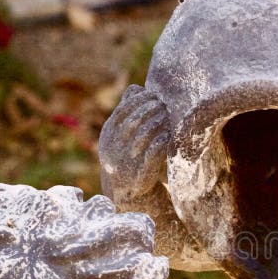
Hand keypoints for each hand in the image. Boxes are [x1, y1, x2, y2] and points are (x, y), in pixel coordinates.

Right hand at [99, 85, 175, 201]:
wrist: (127, 190)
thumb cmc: (128, 154)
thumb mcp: (121, 134)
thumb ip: (127, 112)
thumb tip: (135, 88)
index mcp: (108, 136)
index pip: (122, 111)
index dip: (139, 100)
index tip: (154, 94)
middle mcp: (113, 149)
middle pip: (133, 122)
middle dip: (150, 110)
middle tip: (164, 103)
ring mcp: (126, 163)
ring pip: (143, 137)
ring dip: (157, 123)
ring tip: (169, 115)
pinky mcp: (141, 176)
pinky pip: (152, 155)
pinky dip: (161, 142)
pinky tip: (169, 134)